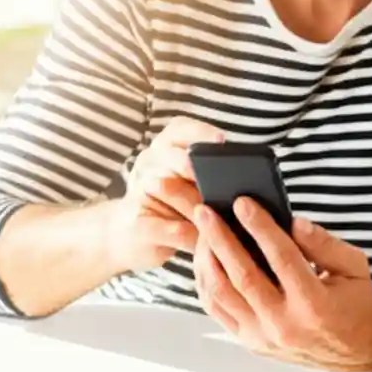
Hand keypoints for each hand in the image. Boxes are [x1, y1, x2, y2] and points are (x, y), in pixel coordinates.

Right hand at [105, 117, 223, 271]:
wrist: (122, 236)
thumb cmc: (166, 207)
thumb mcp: (183, 184)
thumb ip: (207, 175)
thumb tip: (248, 179)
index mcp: (163, 148)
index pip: (180, 129)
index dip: (201, 133)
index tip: (221, 141)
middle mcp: (149, 163)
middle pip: (179, 160)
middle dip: (203, 171)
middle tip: (226, 183)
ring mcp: (140, 192)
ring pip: (176, 193)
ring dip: (203, 209)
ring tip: (227, 220)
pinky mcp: (138, 223)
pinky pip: (173, 229)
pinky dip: (194, 236)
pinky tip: (210, 241)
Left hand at [192, 197, 371, 371]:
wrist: (355, 351)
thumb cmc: (355, 302)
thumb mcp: (354, 267)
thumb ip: (324, 243)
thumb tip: (294, 222)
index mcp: (315, 304)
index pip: (282, 258)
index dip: (260, 227)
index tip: (242, 203)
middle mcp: (285, 324)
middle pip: (244, 275)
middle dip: (221, 238)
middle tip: (206, 211)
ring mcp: (264, 336)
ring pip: (223, 294)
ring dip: (207, 259)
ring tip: (202, 231)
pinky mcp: (250, 341)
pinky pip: (217, 310)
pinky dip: (206, 282)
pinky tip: (205, 259)